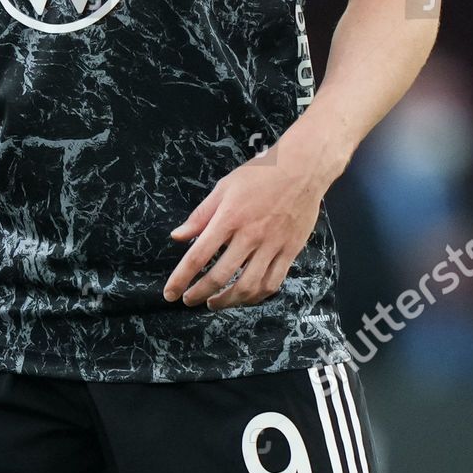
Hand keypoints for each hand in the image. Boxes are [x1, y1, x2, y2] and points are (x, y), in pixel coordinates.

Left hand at [162, 143, 325, 309]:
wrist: (302, 169)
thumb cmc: (261, 174)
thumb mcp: (224, 187)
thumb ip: (200, 215)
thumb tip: (177, 236)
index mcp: (229, 218)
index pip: (198, 256)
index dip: (181, 278)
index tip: (170, 293)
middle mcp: (250, 235)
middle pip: (220, 276)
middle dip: (199, 294)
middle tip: (188, 301)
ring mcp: (272, 245)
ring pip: (247, 286)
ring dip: (227, 301)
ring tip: (213, 303)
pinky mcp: (290, 251)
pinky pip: (272, 282)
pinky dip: (255, 296)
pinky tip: (244, 297)